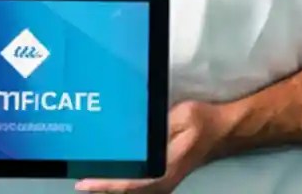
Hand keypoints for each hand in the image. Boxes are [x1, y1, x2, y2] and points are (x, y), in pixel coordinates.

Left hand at [74, 101, 225, 192]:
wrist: (221, 130)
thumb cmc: (203, 122)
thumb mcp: (183, 116)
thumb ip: (161, 126)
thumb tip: (136, 132)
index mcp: (165, 169)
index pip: (129, 183)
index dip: (105, 184)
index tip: (84, 182)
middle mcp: (162, 181)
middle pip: (125, 190)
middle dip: (102, 186)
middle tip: (79, 178)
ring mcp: (162, 182)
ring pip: (130, 190)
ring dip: (110, 185)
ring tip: (88, 176)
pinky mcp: (162, 177)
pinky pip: (136, 185)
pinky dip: (120, 181)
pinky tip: (109, 173)